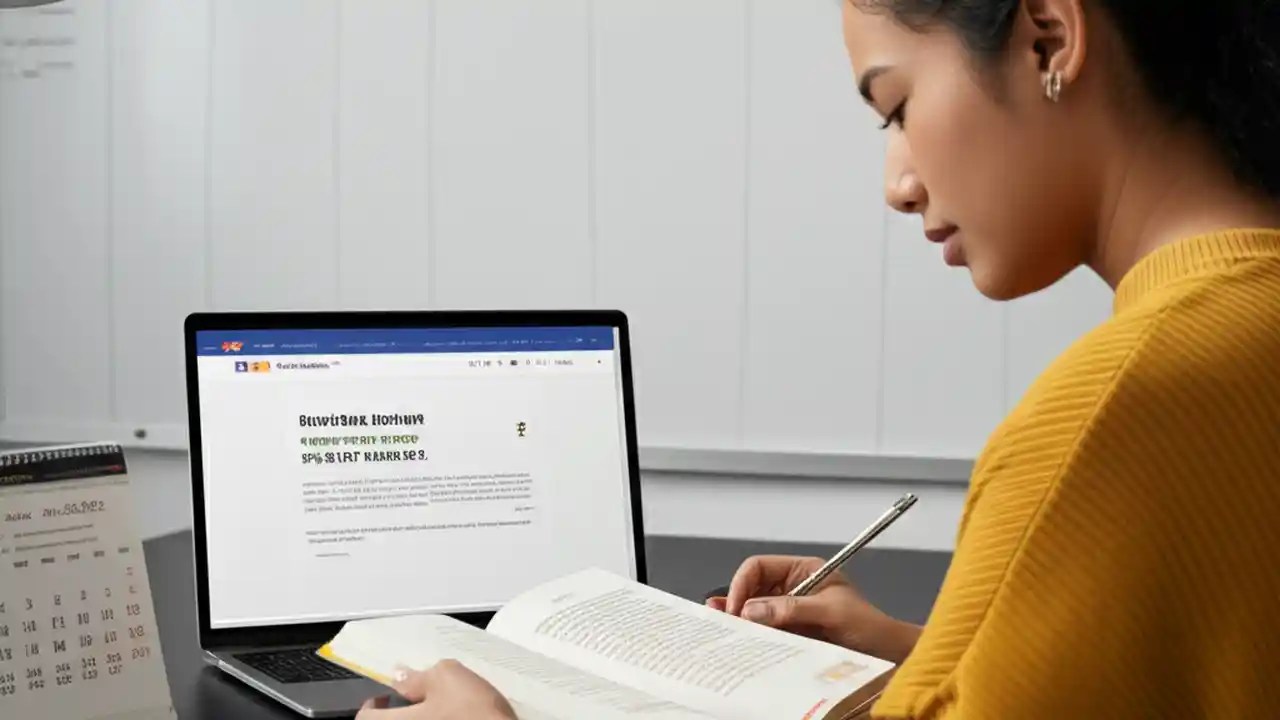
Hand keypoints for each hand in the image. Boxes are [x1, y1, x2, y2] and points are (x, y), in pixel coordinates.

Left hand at [356, 660, 516, 719]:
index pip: (366, 717)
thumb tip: (400, 675)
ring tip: (440, 707)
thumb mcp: (446, 677)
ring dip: (423, 716)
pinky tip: (458, 717)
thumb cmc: (473, 712)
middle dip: (400, 711)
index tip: (384, 696)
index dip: (371, 704)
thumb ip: (418, 676)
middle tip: (415, 699)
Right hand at [707, 555, 920, 663]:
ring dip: (742, 621)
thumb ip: (791, 608)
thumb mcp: (831, 612)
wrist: (890, 656)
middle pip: (752, 589)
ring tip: (728, 632)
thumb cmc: (870, 626)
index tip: (736, 608)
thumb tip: (752, 610)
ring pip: (755, 612)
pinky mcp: (791, 634)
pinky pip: (764, 633)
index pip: (760, 567)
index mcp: (804, 570)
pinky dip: (751, 636)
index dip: (743, 584)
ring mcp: (791, 613)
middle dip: (737, 603)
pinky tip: (741, 641)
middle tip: (725, 623)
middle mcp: (793, 588)